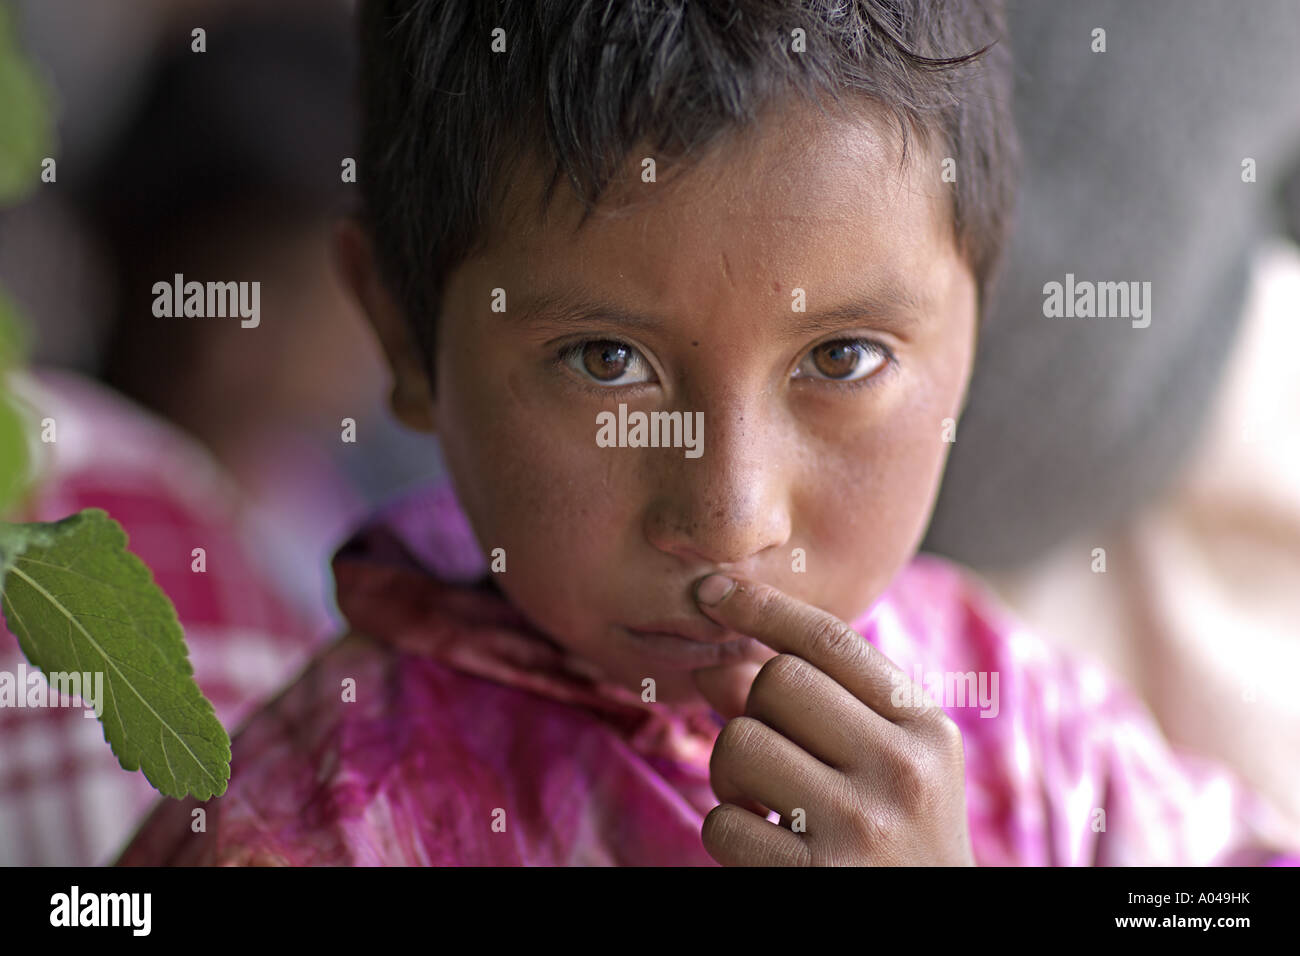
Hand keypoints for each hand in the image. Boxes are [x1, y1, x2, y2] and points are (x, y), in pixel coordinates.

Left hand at [690, 574, 974, 865]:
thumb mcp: (887, 765)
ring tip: (769, 805)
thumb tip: (717, 660)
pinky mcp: (815, 878)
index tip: (712, 589)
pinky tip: (770, 848)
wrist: (935, 934)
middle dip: (751, 709)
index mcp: (926, 729)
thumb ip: (818, 707)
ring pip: (739, 743)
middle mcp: (901, 769)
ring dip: (732, 775)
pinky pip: (722, 822)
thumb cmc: (901, 841)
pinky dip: (729, 832)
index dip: (763, 606)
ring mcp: (860, 826)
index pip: (831, 640)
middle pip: (776, 682)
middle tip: (769, 754)